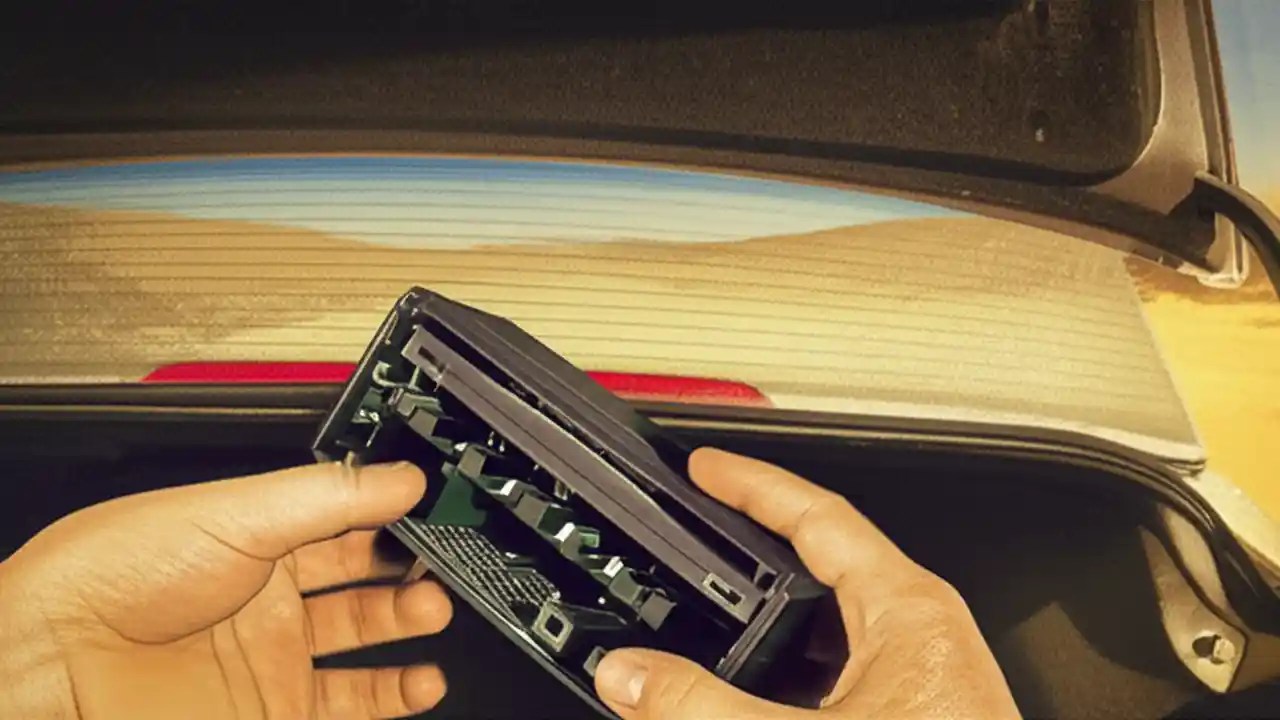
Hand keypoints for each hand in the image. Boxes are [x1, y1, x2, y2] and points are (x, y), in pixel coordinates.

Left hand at [0, 461, 451, 719]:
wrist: (60, 669)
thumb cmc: (114, 576)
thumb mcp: (237, 515)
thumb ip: (328, 498)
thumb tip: (401, 477)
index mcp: (260, 534)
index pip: (347, 515)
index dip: (394, 509)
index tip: (438, 503)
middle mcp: (271, 593)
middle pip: (365, 574)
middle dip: (411, 563)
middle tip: (445, 556)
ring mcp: (275, 655)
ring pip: (367, 637)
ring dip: (410, 621)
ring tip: (435, 607)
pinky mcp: (277, 709)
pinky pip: (355, 703)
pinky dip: (398, 694)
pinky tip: (421, 678)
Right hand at [593, 448, 1020, 719]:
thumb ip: (704, 709)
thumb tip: (631, 678)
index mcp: (908, 610)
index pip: (818, 514)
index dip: (752, 485)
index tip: (705, 469)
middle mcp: (923, 632)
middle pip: (825, 558)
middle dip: (757, 541)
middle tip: (703, 521)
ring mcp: (923, 675)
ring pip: (832, 619)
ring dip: (773, 611)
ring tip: (716, 604)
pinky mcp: (916, 712)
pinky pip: (843, 664)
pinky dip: (792, 662)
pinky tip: (759, 689)